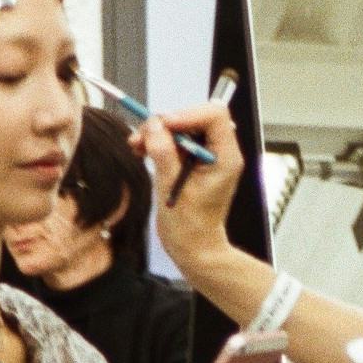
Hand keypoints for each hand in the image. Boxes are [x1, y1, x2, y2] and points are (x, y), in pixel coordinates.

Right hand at [140, 90, 242, 281]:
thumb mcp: (172, 189)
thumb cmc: (189, 228)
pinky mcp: (195, 161)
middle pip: (196, 118)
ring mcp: (208, 156)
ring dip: (158, 133)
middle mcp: (221, 153)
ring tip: (137, 145)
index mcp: (225, 158)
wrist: (194, 248)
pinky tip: (142, 150)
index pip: (214, 116)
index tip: (161, 126)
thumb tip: (153, 126)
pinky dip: (159, 142)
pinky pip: (178, 141)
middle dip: (167, 124)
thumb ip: (163, 154)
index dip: (186, 114)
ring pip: (183, 128)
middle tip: (141, 136)